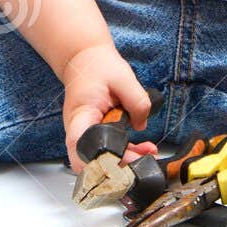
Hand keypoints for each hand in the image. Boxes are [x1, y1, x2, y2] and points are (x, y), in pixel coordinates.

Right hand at [60, 43, 159, 172]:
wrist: (85, 59)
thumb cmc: (97, 66)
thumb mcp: (123, 78)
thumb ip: (137, 102)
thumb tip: (141, 126)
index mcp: (81, 115)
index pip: (80, 145)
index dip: (94, 162)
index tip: (114, 167)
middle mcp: (78, 130)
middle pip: (93, 159)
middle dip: (119, 166)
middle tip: (142, 162)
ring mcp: (86, 134)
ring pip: (102, 159)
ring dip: (125, 161)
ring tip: (148, 154)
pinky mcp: (95, 134)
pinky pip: (109, 150)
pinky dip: (125, 152)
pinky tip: (142, 148)